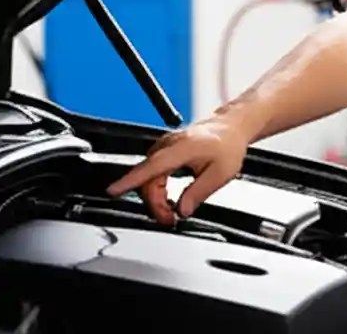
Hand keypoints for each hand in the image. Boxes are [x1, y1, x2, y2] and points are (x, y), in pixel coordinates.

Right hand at [105, 117, 247, 224]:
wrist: (233, 126)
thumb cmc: (229, 145)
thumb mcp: (221, 173)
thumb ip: (199, 193)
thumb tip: (182, 210)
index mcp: (182, 148)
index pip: (150, 167)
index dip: (130, 181)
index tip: (113, 191)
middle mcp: (169, 145)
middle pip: (148, 179)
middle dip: (154, 204)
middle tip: (170, 220)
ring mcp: (165, 146)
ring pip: (149, 177)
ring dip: (156, 197)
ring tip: (171, 212)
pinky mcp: (165, 150)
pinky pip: (153, 172)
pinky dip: (157, 187)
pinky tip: (167, 198)